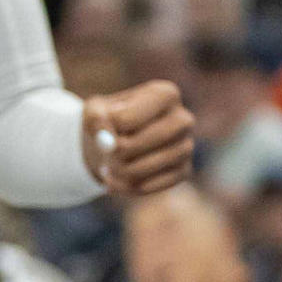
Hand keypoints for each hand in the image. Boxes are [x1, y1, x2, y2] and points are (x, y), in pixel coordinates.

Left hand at [84, 78, 193, 195]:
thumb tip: (105, 138)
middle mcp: (183, 119)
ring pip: (143, 169)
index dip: (106, 129)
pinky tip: (116, 180)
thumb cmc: (109, 119)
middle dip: (113, 153)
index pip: (126, 119)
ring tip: (109, 165)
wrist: (119, 141)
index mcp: (165, 94)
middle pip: (136, 145)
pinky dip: (125, 187)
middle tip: (104, 153)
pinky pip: (149, 187)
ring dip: (117, 171)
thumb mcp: (95, 110)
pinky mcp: (184, 171)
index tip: (100, 129)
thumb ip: (95, 118)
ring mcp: (186, 146)